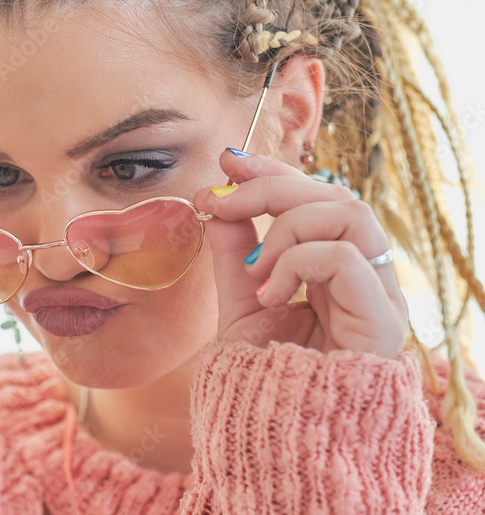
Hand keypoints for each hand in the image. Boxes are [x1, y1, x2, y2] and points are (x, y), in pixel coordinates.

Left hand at [191, 149, 408, 359]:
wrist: (279, 440)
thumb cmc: (266, 379)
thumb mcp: (241, 305)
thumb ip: (235, 255)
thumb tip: (218, 204)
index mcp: (334, 270)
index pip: (316, 200)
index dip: (275, 172)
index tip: (229, 160)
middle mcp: (364, 277)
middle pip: (336, 196)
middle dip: (272, 185)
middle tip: (223, 199)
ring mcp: (379, 296)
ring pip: (350, 213)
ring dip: (286, 227)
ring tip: (256, 270)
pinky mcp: (383, 319)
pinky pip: (344, 256)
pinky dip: (297, 262)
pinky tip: (271, 294)